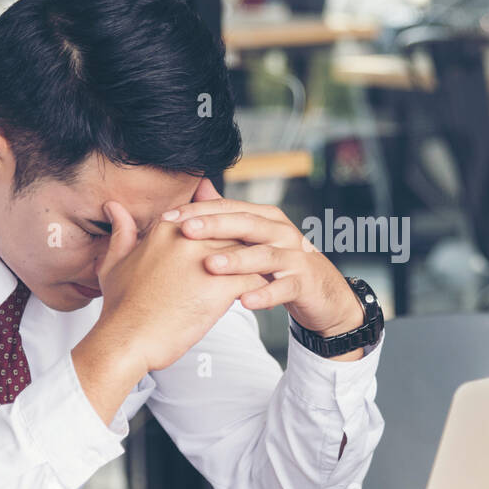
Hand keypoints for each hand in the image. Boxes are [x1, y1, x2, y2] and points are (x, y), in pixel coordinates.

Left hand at [161, 179, 365, 342]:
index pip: (229, 208)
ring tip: (211, 266)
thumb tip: (200, 186)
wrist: (321, 292)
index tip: (167, 218)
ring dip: (237, 260)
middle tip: (186, 231)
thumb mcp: (253, 239)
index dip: (198, 211)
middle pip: (247, 224)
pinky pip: (284, 288)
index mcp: (264, 218)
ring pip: (265, 255)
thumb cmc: (278, 264)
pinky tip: (244, 301)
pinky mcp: (304, 283)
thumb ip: (229, 215)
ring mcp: (294, 257)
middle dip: (215, 226)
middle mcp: (281, 232)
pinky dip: (265, 294)